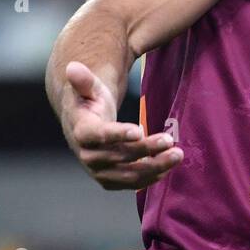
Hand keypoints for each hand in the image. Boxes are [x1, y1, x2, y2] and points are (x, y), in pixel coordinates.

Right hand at [58, 61, 183, 189]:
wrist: (83, 125)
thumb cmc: (89, 101)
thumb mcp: (88, 87)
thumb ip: (83, 79)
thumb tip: (72, 67)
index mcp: (81, 130)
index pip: (97, 135)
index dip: (117, 134)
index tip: (139, 130)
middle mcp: (87, 155)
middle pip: (119, 156)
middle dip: (146, 149)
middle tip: (170, 140)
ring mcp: (98, 171)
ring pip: (128, 174)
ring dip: (154, 167)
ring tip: (177, 155)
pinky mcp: (109, 180)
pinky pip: (131, 183)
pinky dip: (150, 177)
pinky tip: (168, 167)